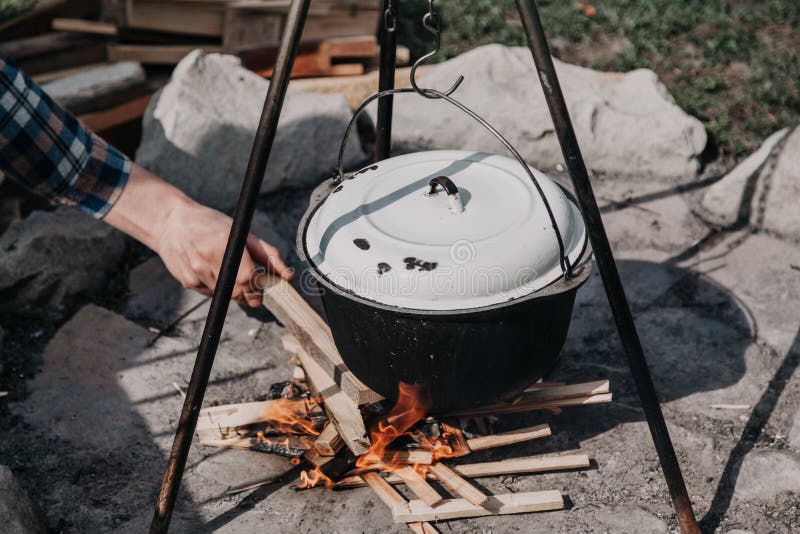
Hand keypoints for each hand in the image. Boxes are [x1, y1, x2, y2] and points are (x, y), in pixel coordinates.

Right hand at [156, 199, 292, 306]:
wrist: (171, 222)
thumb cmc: (212, 224)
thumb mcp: (241, 231)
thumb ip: (267, 253)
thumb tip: (288, 275)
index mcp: (226, 242)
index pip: (248, 279)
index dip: (257, 289)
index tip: (261, 291)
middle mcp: (208, 258)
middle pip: (237, 293)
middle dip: (248, 296)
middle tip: (250, 288)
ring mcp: (196, 271)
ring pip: (224, 296)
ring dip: (231, 291)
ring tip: (225, 271)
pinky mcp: (186, 281)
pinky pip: (209, 294)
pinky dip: (215, 288)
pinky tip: (209, 270)